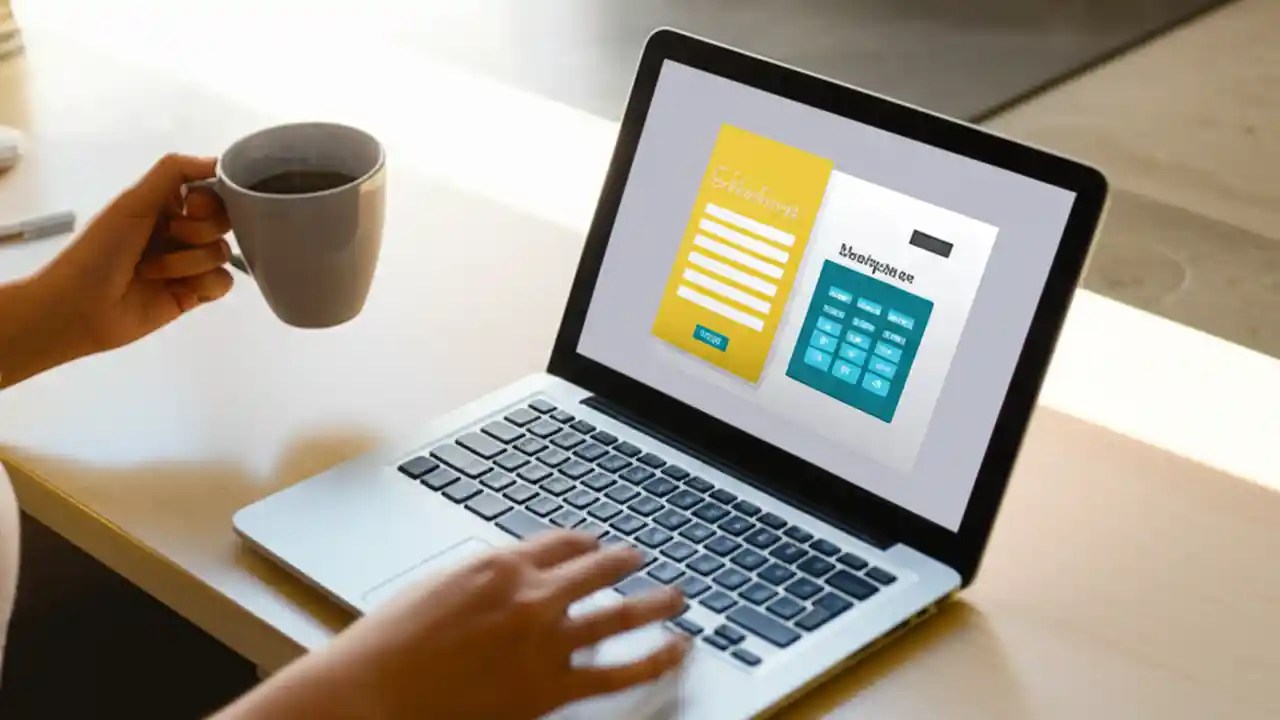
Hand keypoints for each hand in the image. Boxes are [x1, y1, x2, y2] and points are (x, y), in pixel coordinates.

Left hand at [33, 153, 233, 355]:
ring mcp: (189, 264)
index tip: (191, 206)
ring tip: (154, 271)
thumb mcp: (132, 201)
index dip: (210, 200)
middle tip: (170, 237)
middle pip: (224, 222)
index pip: (213, 193)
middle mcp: (181, 232)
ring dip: (189, 262)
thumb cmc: (100, 249)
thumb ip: (174, 172)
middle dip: (199, 230)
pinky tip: (180, 290)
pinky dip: (204, 284)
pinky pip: (223, 282)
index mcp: (166, 205)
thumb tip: (219, 161)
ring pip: (222, 253)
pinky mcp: (195, 294)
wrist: (80, 306)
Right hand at [219, 532, 689, 719]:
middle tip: (639, 560)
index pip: (560, 542)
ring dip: (655, 602)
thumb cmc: (388, 647)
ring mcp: (545, 641)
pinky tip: (675, 651)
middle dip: (624, 561)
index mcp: (499, 565)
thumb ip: (481, 583)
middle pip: (597, 567)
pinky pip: (617, 672)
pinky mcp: (550, 687)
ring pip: (620, 613)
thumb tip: (506, 582)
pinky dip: (653, 659)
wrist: (371, 695)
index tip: (593, 545)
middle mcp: (530, 595)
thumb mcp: (435, 590)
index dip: (583, 543)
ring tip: (677, 597)